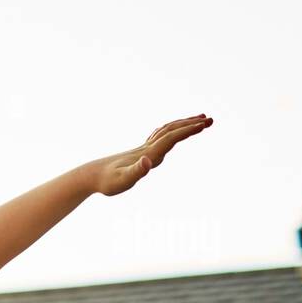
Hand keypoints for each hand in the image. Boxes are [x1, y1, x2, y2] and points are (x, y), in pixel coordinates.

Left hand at [89, 114, 212, 196]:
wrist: (90, 176)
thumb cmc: (107, 182)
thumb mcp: (122, 181)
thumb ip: (136, 172)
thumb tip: (148, 162)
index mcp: (147, 154)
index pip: (171, 138)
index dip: (188, 130)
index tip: (205, 124)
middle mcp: (147, 149)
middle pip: (172, 131)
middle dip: (191, 125)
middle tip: (210, 120)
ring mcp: (143, 149)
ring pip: (166, 132)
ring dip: (183, 125)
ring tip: (199, 120)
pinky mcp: (139, 153)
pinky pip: (159, 137)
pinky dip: (171, 131)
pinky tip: (174, 132)